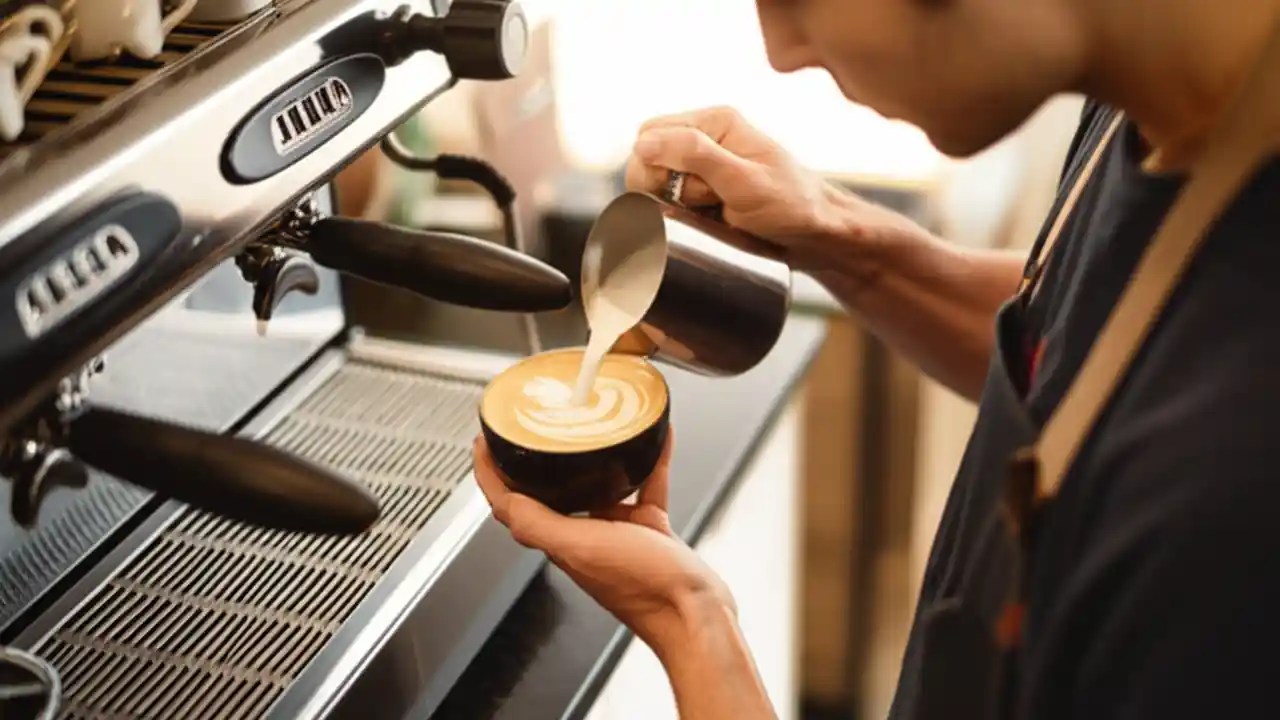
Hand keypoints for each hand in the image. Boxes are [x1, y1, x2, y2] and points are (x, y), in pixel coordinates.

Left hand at [472, 430, 735, 651]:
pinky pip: (646, 487)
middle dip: (536, 460)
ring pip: (599, 485)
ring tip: (593, 426)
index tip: (483, 443)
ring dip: (594, 456)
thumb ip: (539, 525)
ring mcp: (617, 534)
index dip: (490, 474)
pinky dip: (650, 463)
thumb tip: (504, 500)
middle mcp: (584, 537)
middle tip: (532, 428)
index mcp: (560, 542)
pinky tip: (659, 441)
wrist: (693, 613)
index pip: (511, 505)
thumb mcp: (580, 548)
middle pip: (549, 492)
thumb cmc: (641, 589)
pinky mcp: (649, 531)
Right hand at [624, 106, 925, 279]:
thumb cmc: (791, 206)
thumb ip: (695, 155)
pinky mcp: (706, 189)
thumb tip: (645, 143)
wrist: (818, 235)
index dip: (652, 168)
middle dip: (665, 190)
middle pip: (648, 160)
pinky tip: (709, 222)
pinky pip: (672, 202)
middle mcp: (706, 137)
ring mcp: (705, 165)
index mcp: (715, 121)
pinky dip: (682, 217)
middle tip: (706, 203)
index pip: (649, 135)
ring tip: (713, 214)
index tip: (682, 193)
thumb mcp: (744, 182)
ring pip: (658, 186)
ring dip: (675, 206)